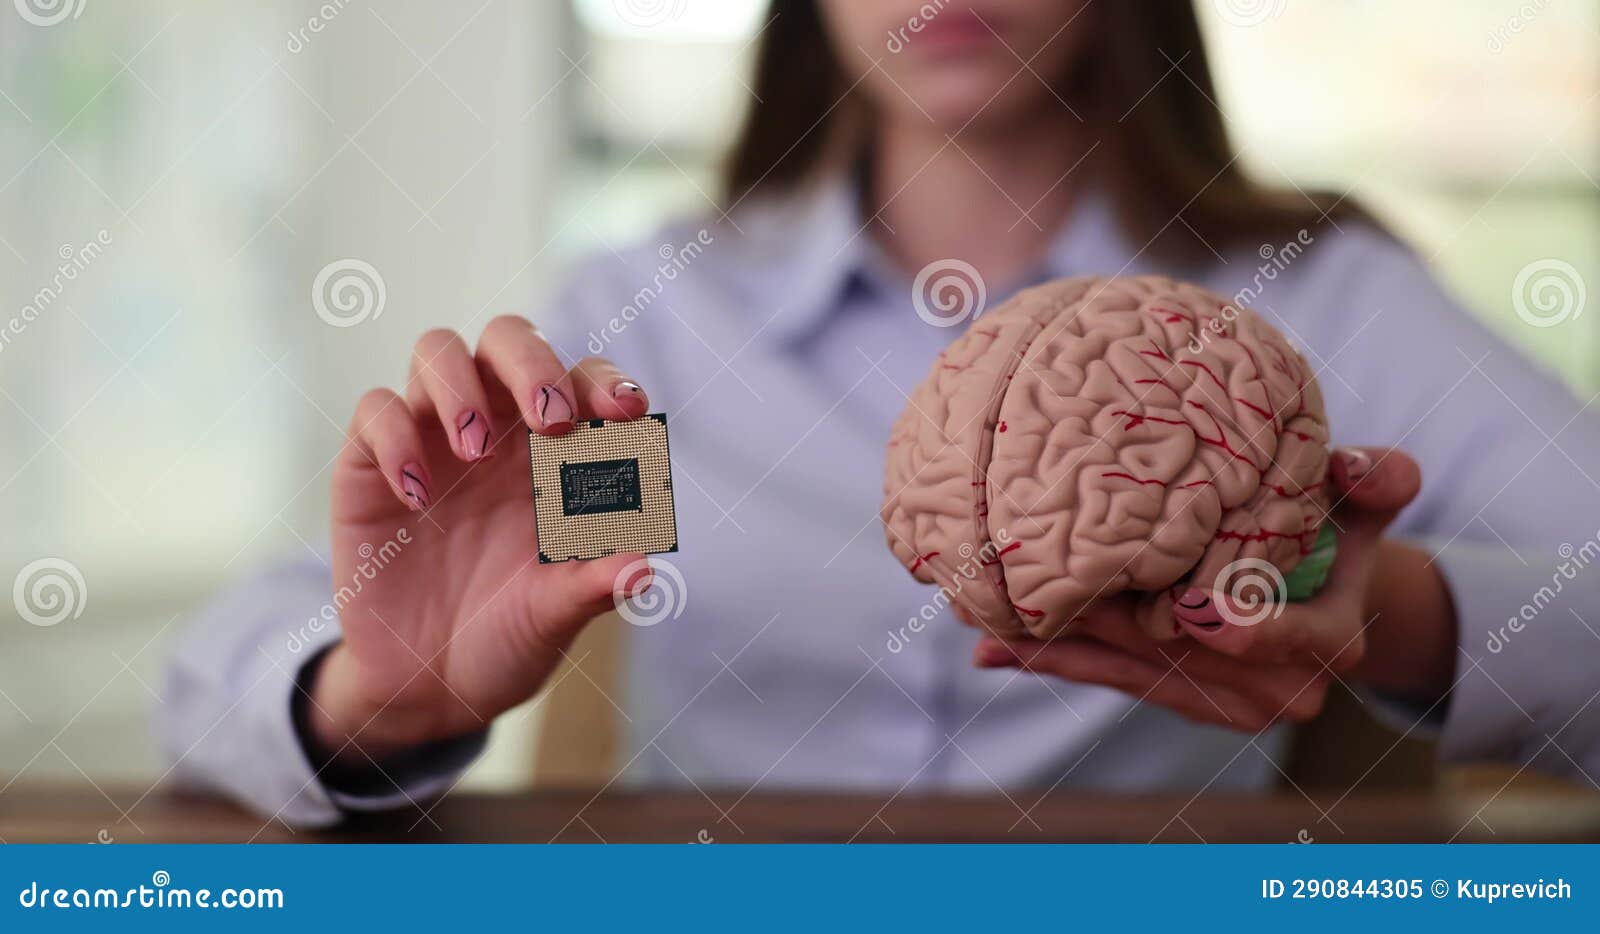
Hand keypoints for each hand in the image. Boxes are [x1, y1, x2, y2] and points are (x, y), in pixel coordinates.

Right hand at [306, 317, 654, 766]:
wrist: (430, 688)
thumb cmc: (508, 636)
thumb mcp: (554, 617)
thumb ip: (594, 588)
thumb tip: (644, 567)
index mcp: (554, 451)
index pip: (583, 381)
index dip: (605, 381)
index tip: (625, 410)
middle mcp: (495, 430)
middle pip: (509, 339)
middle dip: (534, 364)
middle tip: (550, 420)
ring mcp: (430, 438)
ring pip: (438, 351)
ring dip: (460, 386)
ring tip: (473, 452)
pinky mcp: (369, 465)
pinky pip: (376, 411)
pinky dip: (396, 438)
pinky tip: (417, 497)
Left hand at [973, 447, 1447, 730]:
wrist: (1329, 592)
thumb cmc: (1339, 529)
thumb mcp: (1366, 498)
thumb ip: (1376, 478)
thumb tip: (1357, 466)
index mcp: (1329, 639)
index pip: (1286, 636)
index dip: (1244, 628)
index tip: (1198, 613)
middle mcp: (1278, 687)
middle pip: (1183, 654)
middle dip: (1110, 626)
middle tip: (1034, 595)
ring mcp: (1227, 705)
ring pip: (1137, 673)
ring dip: (1061, 649)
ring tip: (987, 622)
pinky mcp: (1184, 705)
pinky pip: (1115, 684)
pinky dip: (1058, 663)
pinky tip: (996, 651)